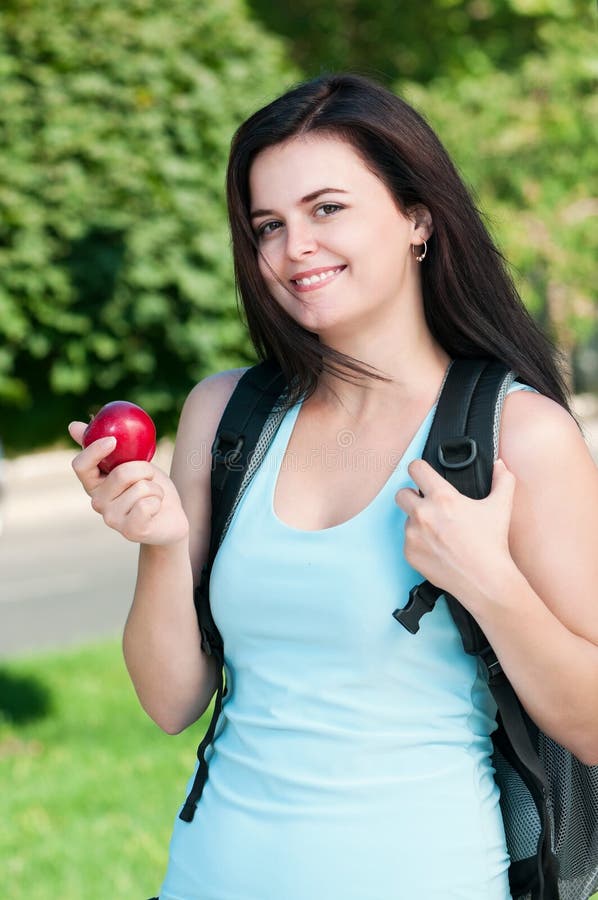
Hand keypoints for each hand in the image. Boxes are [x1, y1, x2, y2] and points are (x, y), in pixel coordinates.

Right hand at [69, 421, 188, 544]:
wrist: (170, 517)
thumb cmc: (149, 486)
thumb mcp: (131, 461)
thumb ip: (106, 445)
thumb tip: (73, 425)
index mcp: (93, 484)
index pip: (81, 466)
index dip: (94, 451)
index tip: (113, 440)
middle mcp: (97, 502)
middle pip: (121, 473)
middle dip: (145, 470)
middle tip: (149, 478)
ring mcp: (112, 519)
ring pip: (140, 487)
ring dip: (155, 487)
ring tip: (153, 496)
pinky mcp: (130, 531)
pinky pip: (148, 504)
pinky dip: (159, 500)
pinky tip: (156, 509)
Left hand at [395, 458, 515, 608]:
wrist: (485, 580)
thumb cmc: (491, 543)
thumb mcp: (501, 506)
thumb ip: (503, 480)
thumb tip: (500, 465)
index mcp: (442, 497)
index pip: (416, 469)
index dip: (420, 469)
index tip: (424, 475)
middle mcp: (422, 513)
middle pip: (402, 493)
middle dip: (413, 496)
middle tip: (428, 505)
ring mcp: (413, 535)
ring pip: (406, 519)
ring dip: (418, 522)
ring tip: (440, 532)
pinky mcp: (409, 553)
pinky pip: (407, 541)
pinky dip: (419, 543)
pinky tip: (437, 548)